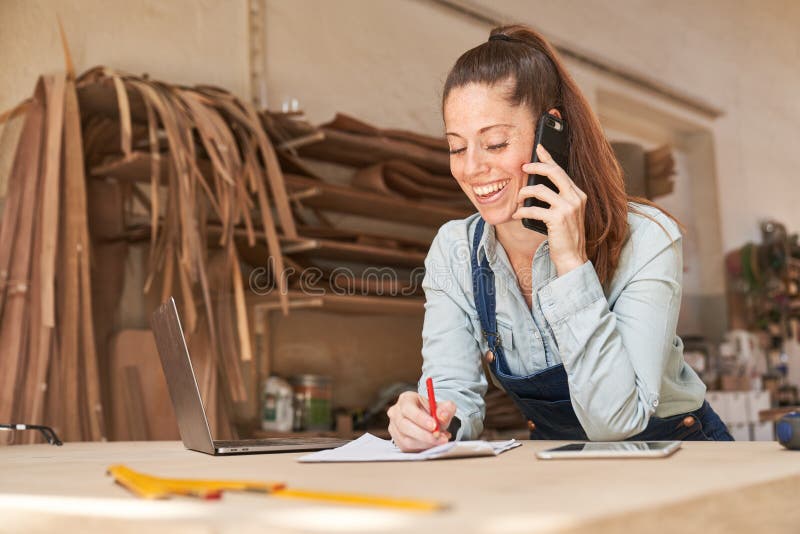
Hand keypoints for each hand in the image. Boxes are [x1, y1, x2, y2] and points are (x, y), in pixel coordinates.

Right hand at [387, 391, 456, 451]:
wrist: (429, 422)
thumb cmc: (433, 412)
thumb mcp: (443, 407)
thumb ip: (446, 409)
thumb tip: (442, 416)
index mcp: (406, 399)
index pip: (408, 408)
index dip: (420, 418)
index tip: (434, 426)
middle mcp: (396, 413)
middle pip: (405, 426)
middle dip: (425, 435)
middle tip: (441, 438)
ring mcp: (394, 428)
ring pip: (406, 440)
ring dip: (426, 443)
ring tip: (440, 441)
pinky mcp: (397, 441)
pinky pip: (408, 448)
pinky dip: (423, 448)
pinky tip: (433, 444)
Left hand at [513, 144, 588, 274]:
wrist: (573, 257)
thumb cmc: (565, 236)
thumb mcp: (564, 214)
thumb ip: (557, 199)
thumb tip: (536, 186)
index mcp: (578, 195)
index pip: (561, 171)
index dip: (548, 158)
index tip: (538, 148)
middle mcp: (576, 198)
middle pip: (553, 172)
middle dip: (536, 166)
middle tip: (522, 167)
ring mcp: (568, 208)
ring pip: (540, 189)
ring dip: (524, 193)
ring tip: (518, 199)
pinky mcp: (558, 219)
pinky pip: (534, 209)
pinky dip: (522, 211)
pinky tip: (517, 214)